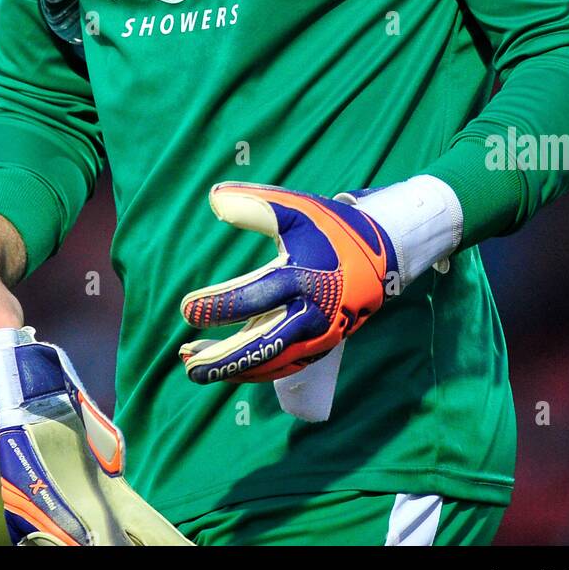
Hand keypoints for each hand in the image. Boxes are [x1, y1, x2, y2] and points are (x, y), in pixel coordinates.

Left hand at [179, 182, 398, 385]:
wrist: (382, 254)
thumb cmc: (332, 229)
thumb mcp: (297, 209)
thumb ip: (256, 205)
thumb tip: (214, 198)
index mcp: (303, 277)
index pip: (254, 297)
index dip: (219, 306)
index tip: (186, 309)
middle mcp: (312, 313)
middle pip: (263, 346)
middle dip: (224, 359)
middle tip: (188, 363)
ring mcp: (318, 336)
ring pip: (272, 362)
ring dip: (233, 369)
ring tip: (194, 367)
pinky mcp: (321, 347)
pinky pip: (285, 366)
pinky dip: (255, 371)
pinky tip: (227, 368)